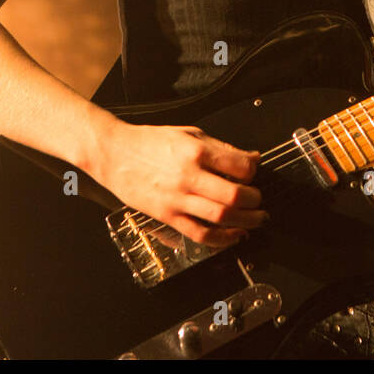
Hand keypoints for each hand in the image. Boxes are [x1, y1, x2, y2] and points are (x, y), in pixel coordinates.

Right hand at [92, 120, 266, 247]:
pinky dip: (222, 239)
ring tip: (256, 219)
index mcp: (196, 151)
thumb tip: (251, 159)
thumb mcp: (189, 133)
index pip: (240, 167)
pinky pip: (200, 234)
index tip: (254, 173)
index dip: (254, 172)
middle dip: (255, 200)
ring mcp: (177, 199)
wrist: (114, 153)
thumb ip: (221, 148)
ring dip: (246, 221)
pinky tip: (234, 236)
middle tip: (259, 200)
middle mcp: (188, 176)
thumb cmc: (149, 142)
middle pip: (235, 195)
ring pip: (221, 217)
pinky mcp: (168, 216)